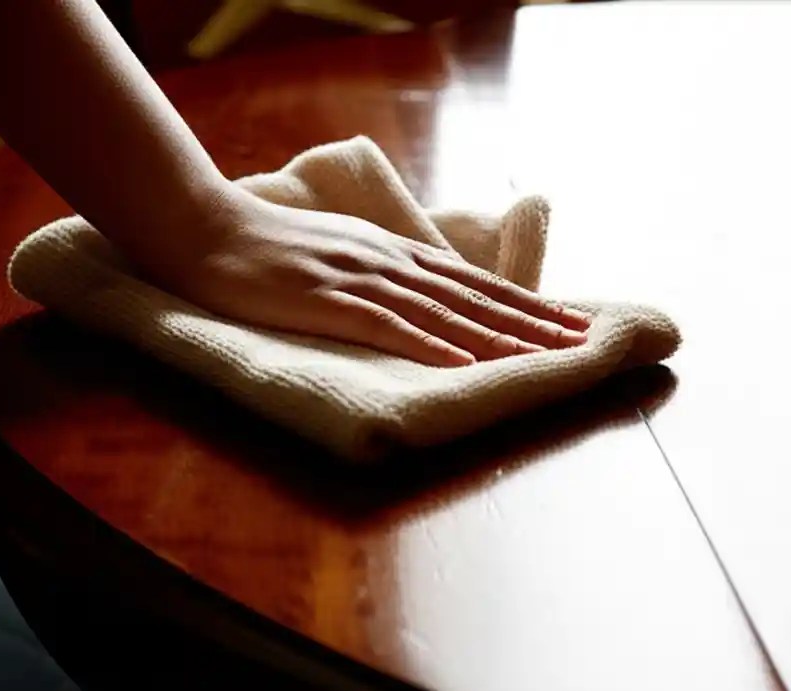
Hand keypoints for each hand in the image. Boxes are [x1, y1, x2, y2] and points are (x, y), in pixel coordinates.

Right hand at [134, 190, 590, 366]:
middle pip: (475, 296)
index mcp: (396, 253)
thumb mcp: (345, 251)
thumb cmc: (274, 247)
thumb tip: (433, 294)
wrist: (207, 230)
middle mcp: (391, 262)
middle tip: (582, 342)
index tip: (570, 322)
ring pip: (444, 311)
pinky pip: (387, 325)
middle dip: (533, 322)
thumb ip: (388, 270)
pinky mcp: (328, 300)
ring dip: (497, 336)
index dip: (527, 303)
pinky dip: (428, 344)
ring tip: (541, 356)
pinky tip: (462, 361)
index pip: (477, 282)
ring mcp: (361, 279)